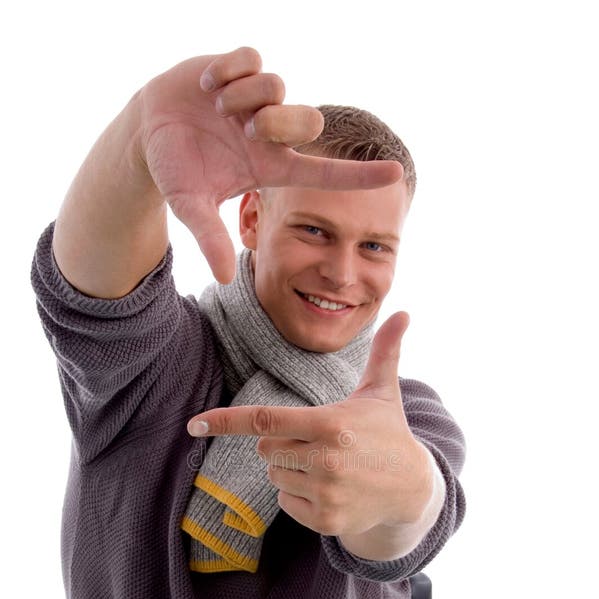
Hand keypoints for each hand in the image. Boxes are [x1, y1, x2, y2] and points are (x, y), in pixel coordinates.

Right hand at [139, 47, 402, 282]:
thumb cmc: (176, 172)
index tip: (396, 175)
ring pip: (277, 86)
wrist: (147, 132)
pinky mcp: (238, 68)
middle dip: (277, 122)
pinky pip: (250, 58)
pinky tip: (205, 86)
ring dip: (243, 97)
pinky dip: (226, 71)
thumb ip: (211, 239)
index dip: (359, 175)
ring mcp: (256, 100)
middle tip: (243, 128)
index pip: (324, 173)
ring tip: (216, 107)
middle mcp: (271, 133)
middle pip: (309, 120)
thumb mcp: (191, 207)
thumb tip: (225, 279)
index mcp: (270, 166)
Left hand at [186, 312, 433, 536]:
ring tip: (327, 467)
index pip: (265, 420)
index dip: (226, 420)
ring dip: (290, 471)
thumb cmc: (389, 434)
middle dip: (283, 444)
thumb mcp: (384, 393)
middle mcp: (326, 460)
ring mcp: (326, 493)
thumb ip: (385, 353)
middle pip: (266, 449)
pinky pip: (285, 504)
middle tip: (317, 443)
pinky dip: (298, 497)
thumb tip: (404, 313)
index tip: (195, 424)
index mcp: (331, 424)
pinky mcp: (326, 520)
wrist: (414, 490)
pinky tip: (329, 490)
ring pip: (274, 477)